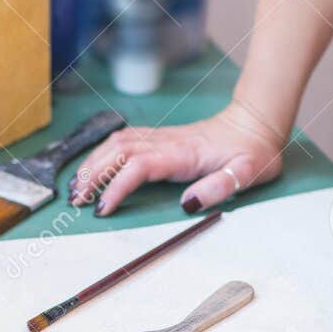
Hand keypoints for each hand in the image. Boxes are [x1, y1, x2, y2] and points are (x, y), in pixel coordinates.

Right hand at [69, 102, 285, 216]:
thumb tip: (187, 203)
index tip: (103, 207)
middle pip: (118, 152)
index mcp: (183, 153)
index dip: (116, 186)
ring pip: (117, 143)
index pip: (138, 166)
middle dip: (93, 174)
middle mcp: (167, 142)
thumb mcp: (247, 174)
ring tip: (77, 186)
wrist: (257, 124)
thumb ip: (219, 188)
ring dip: (94, 162)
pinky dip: (104, 152)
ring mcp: (162, 137)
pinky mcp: (162, 138)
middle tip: (76, 200)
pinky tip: (95, 165)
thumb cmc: (254, 152)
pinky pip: (125, 140)